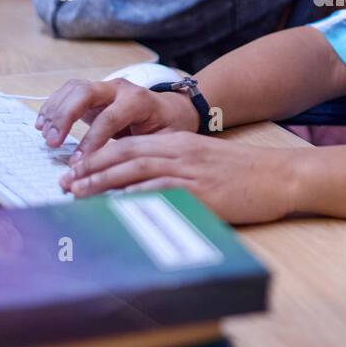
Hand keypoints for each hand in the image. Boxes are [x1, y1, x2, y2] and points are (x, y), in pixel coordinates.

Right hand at [35, 78, 196, 157]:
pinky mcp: (93, 93)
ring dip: (55, 111)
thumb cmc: (168, 128)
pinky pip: (68, 92)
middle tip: (52, 142)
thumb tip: (122, 179)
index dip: (91, 141)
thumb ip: (143, 156)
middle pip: (85, 92)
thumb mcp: (165, 143)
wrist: (172, 111)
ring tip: (45, 135)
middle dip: (65, 117)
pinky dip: (53, 106)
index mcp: (139, 101)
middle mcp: (120, 89)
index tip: (78, 163)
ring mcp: (105, 88)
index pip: (109, 118)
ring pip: (73, 89)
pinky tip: (43, 124)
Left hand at [59, 131, 298, 224]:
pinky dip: (134, 195)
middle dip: (91, 168)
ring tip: (77, 193)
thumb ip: (178, 169)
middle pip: (125, 154)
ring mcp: (189, 170)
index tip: (76, 169)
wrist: (280, 175)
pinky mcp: (200, 190)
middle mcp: (179, 152)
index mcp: (179, 143)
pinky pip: (160, 189)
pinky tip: (116, 203)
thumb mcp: (206, 162)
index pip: (129, 144)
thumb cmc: (246, 174)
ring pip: (135, 169)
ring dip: (102, 181)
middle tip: (65, 182)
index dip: (98, 155)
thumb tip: (146, 186)